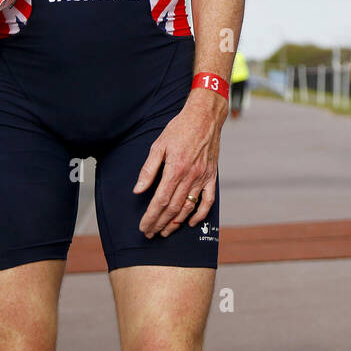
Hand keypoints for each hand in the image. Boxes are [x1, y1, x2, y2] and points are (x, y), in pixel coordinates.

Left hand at [134, 94, 221, 236]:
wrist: (205, 117)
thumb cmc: (179, 129)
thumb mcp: (158, 145)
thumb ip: (148, 170)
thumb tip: (138, 190)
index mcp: (175, 169)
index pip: (160, 201)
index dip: (150, 217)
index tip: (143, 227)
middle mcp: (190, 176)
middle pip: (173, 208)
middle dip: (160, 224)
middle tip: (150, 234)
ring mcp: (202, 178)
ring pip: (188, 207)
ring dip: (176, 223)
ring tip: (165, 232)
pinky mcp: (212, 176)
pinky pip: (208, 200)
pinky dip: (200, 214)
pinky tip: (190, 222)